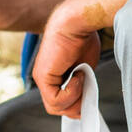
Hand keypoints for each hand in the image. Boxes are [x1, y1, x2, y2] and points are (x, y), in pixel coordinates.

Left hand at [32, 0, 100, 117]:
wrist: (77, 23)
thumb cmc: (82, 38)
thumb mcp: (85, 69)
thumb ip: (82, 86)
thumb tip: (85, 102)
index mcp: (53, 77)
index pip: (60, 103)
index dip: (76, 104)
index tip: (89, 96)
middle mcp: (44, 79)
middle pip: (57, 109)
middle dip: (76, 106)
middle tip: (87, 90)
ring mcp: (42, 78)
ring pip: (56, 107)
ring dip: (75, 98)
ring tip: (82, 78)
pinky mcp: (42, 77)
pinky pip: (56, 100)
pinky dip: (71, 93)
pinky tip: (77, 76)